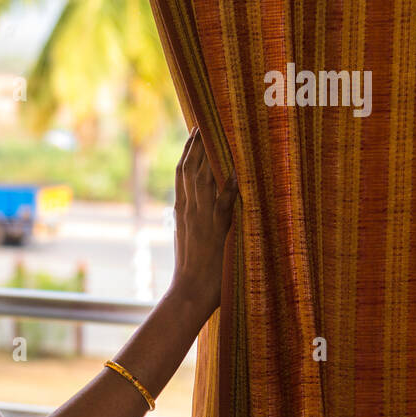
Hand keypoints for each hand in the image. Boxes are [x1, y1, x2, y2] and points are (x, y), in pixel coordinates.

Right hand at [169, 126, 237, 317]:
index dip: (188, 152)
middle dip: (196, 146)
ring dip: (208, 157)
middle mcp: (188, 211)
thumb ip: (191, 220)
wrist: (188, 292)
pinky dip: (227, 188)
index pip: (181, 174)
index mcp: (181, 211)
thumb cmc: (192, 271)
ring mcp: (200, 219)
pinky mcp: (214, 231)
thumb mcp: (188, 239)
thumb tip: (195, 209)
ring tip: (215, 135)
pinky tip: (234, 173)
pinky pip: (221, 205)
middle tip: (204, 124)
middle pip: (189, 170)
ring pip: (201, 181)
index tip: (193, 134)